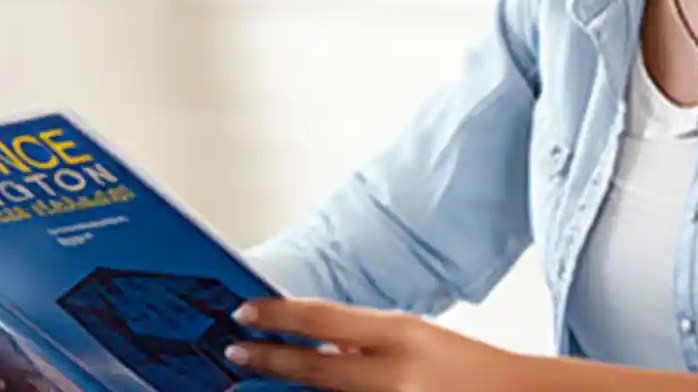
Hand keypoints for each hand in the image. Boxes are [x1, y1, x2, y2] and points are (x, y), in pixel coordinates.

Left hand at [226, 298, 526, 391]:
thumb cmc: (463, 366)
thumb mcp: (414, 338)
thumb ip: (362, 342)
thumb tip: (311, 345)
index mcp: (401, 336)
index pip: (323, 320)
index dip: (276, 316)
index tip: (243, 313)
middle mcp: (394, 376)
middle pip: (313, 369)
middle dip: (267, 361)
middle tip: (234, 353)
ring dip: (288, 391)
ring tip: (252, 383)